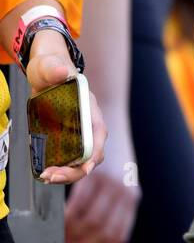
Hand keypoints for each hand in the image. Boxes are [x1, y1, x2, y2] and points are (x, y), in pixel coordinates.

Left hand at [25, 34, 106, 185]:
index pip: (99, 135)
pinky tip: (45, 172)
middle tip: (52, 175)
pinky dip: (60, 169)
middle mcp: (88, 125)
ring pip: (81, 161)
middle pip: (91, 155)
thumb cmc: (50, 68)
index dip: (94, 153)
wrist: (45, 72)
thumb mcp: (48, 66)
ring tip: (47, 176)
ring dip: (67, 174)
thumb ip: (54, 68)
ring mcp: (78, 134)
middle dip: (74, 170)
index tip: (84, 168)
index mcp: (90, 109)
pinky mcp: (67, 139)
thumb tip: (62, 72)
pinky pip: (70, 160)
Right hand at [64, 114, 139, 242]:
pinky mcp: (94, 174)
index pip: (120, 236)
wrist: (110, 120)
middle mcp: (125, 193)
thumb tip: (95, 233)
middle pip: (102, 232)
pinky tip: (61, 221)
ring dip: (73, 235)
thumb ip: (114, 204)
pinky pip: (78, 205)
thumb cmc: (112, 155)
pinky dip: (67, 218)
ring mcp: (110, 183)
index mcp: (133, 198)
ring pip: (89, 222)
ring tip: (63, 237)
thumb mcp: (121, 181)